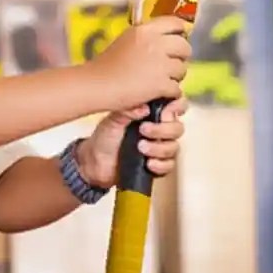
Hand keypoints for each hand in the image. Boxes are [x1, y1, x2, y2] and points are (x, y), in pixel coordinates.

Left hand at [75, 96, 189, 187]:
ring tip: (141, 147)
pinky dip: (160, 164)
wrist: (95, 162)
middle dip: (163, 130)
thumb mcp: (113, 120)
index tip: (165, 111)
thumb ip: (128, 111)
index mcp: (151, 114)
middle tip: (143, 130)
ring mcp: (158, 148)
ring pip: (174, 147)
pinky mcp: (157, 165)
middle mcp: (158, 130)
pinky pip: (169, 166)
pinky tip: (148, 163)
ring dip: (158, 148)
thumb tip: (144, 106)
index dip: (176, 107)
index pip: (174, 106)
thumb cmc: (104, 138)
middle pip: (177, 128)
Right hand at [89, 16, 190, 109]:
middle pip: (185, 47)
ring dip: (175, 77)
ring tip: (160, 81)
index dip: (180, 33)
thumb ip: (146, 37)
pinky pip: (177, 88)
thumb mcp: (127, 40)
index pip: (175, 23)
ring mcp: (159, 64)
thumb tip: (167, 40)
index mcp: (145, 30)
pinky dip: (169, 93)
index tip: (177, 41)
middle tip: (170, 66)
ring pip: (182, 69)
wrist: (96, 85)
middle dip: (180, 57)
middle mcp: (155, 43)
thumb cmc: (106, 66)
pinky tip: (158, 94)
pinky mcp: (160, 84)